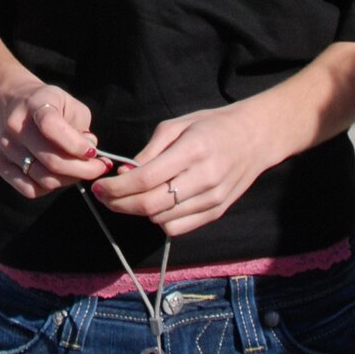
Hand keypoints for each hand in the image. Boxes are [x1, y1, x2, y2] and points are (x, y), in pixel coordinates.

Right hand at [0, 80, 107, 199]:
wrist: (7, 101)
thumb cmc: (45, 102)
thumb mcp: (68, 103)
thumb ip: (81, 127)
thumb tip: (89, 154)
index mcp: (34, 104)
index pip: (51, 127)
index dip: (76, 144)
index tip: (93, 152)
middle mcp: (16, 126)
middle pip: (52, 161)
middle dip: (83, 170)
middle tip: (99, 168)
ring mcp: (6, 147)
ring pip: (43, 179)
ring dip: (69, 180)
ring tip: (80, 171)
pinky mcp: (0, 164)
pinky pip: (29, 189)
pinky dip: (49, 188)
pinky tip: (58, 177)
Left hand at [92, 101, 270, 236]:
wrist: (255, 138)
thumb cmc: (212, 126)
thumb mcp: (176, 125)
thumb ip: (149, 151)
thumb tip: (125, 174)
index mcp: (191, 151)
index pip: (144, 179)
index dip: (116, 187)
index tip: (99, 186)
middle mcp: (203, 179)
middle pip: (150, 205)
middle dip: (120, 204)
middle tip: (105, 197)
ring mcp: (212, 200)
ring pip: (162, 219)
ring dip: (139, 211)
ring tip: (129, 197)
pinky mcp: (217, 212)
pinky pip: (179, 228)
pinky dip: (160, 219)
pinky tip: (155, 204)